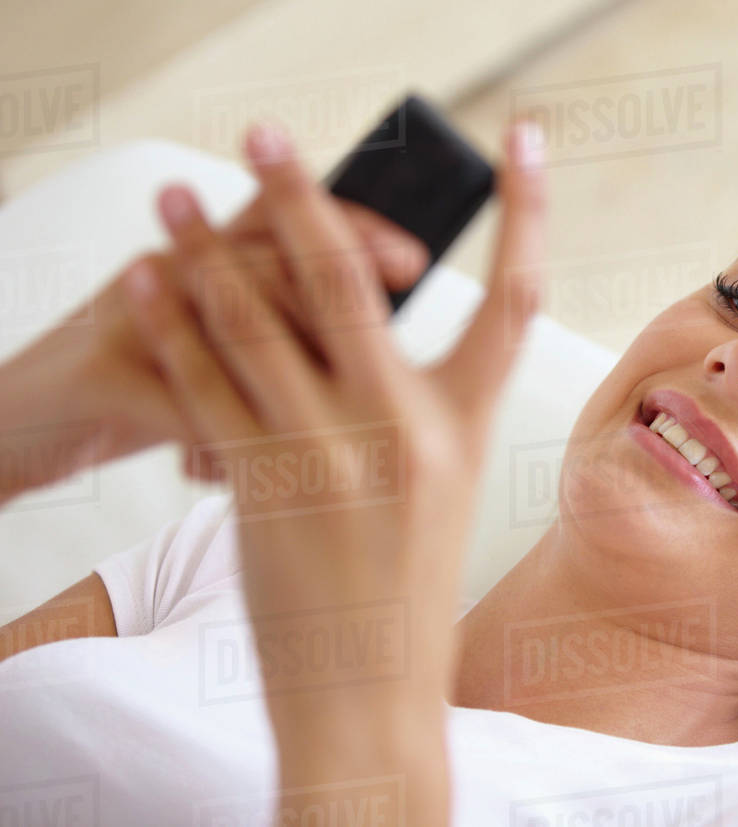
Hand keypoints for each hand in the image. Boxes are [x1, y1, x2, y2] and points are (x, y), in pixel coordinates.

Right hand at [0, 181, 428, 503]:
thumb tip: (373, 332)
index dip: (353, 234)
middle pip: (266, 259)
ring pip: (222, 324)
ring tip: (329, 402)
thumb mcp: (207, 343)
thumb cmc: (136, 383)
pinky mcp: (97, 380)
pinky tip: (240, 470)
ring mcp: (131, 321)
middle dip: (339, 284)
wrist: (18, 422)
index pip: (288, 226)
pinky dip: (218, 442)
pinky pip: (175, 405)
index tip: (414, 260)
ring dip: (283, 368)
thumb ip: (276, 327)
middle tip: (398, 299)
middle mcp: (171, 275)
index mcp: (206, 265)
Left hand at [119, 119, 544, 812]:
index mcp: (466, 426)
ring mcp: (329, 456)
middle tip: (264, 133)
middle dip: (303, 195)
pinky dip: (171, 323)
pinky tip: (148, 279)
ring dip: (208, 248)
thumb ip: (407, 400)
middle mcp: (404, 430)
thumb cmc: (407, 586)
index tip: (526, 138)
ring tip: (176, 195)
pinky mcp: (261, 484)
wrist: (370, 691)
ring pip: (257, 322)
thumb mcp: (438, 484)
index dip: (528, 210)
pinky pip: (207, 382)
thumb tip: (354, 311)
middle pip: (350, 283)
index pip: (514, 297)